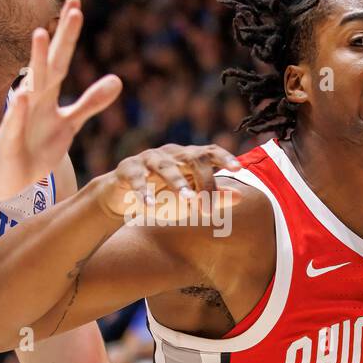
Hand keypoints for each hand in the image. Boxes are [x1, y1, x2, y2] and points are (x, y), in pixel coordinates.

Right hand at [0, 0, 121, 197]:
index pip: (61, 57)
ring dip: (35, 62)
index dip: (69, 32)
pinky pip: (13, 123)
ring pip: (31, 86)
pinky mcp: (8, 139)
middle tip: (73, 7)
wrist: (9, 175)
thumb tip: (118, 80)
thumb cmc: (38, 144)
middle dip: (61, 37)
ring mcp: (20, 116)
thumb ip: (91, 101)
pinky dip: (18, 109)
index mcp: (48, 93)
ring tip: (39, 34)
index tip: (76, 2)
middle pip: (50, 63)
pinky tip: (22, 94)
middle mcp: (33, 99)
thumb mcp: (69, 122)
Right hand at [91, 143, 242, 221]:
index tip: (238, 169)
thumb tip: (241, 196)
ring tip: (188, 201)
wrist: (122, 199)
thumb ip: (213, 198)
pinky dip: (143, 192)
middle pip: (191, 158)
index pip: (209, 151)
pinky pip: (136, 178)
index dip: (224, 157)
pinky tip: (149, 207)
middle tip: (207, 211)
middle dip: (203, 182)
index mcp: (187, 157)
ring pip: (165, 166)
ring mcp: (147, 159)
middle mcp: (169, 153)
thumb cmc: (162, 197)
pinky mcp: (127, 169)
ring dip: (178, 184)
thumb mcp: (190, 200)